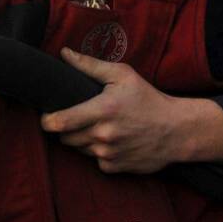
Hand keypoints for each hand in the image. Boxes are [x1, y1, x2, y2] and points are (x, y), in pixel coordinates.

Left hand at [39, 48, 189, 173]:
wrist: (175, 130)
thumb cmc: (148, 98)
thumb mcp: (123, 75)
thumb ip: (90, 65)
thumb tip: (65, 54)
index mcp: (102, 110)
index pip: (60, 122)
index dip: (47, 121)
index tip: (47, 116)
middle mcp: (103, 135)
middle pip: (65, 138)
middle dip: (66, 129)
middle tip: (80, 117)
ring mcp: (108, 153)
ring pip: (79, 149)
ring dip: (83, 140)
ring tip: (100, 127)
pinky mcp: (113, 167)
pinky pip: (94, 160)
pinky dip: (99, 152)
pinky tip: (113, 140)